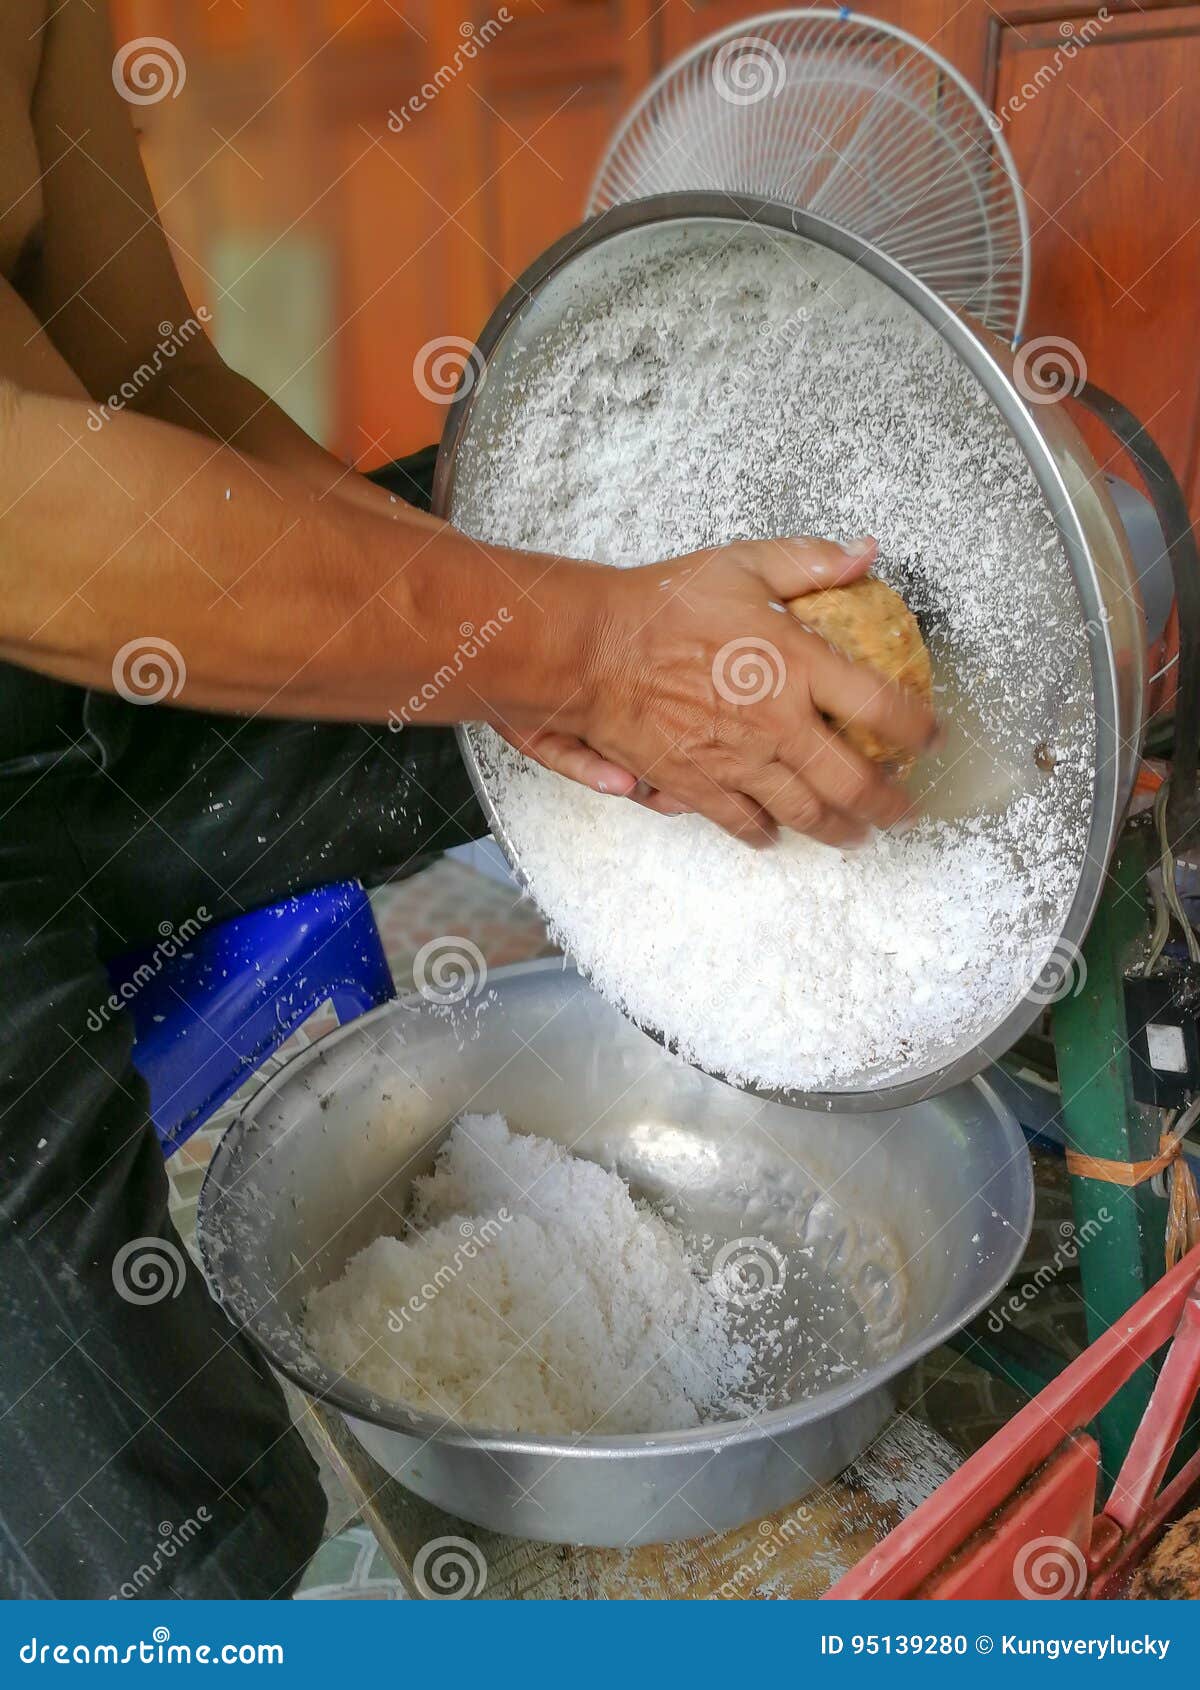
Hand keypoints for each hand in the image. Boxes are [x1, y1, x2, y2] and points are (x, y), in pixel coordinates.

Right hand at [560, 535, 937, 846]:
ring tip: (856, 836)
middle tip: (904, 811)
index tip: (932, 738)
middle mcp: (777, 724)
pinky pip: (742, 823)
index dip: (918, 730)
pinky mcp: (697, 785)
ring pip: (805, 813)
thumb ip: (808, 562)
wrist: (590, 651)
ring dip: (838, 830)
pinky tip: (775, 835)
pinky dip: (765, 834)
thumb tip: (864, 552)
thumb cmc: (661, 605)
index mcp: (797, 666)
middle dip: (888, 804)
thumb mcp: (741, 564)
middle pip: (853, 782)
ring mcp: (738, 762)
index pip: (882, 708)